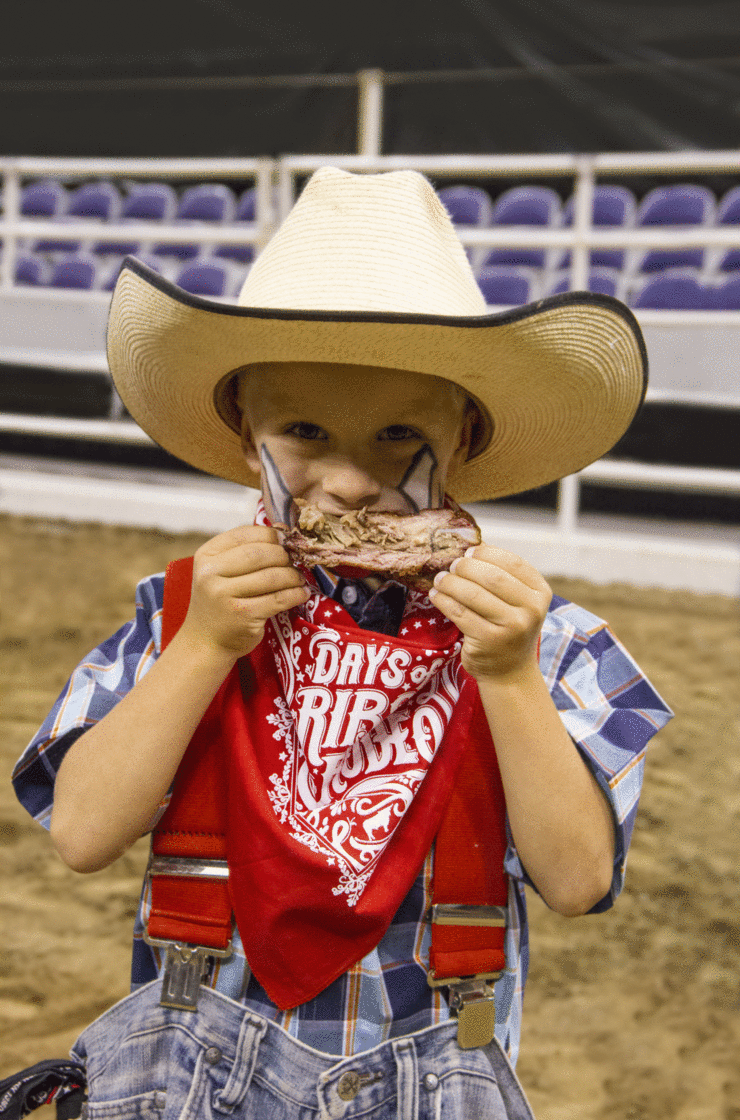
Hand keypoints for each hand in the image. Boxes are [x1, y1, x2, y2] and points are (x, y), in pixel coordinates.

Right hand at [178, 525, 308, 661]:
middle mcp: (211, 573)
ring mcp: (225, 595)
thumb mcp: (220, 571)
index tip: (285, 540)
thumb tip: (283, 531)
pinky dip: (296, 594)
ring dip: (293, 576)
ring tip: (299, 578)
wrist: (205, 641)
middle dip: (284, 556)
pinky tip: (301, 594)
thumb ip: (244, 551)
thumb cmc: (219, 602)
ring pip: (272, 576)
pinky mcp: (243, 615)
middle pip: (260, 554)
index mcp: (206, 555)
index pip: (244, 534)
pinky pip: (279, 599)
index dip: (270, 534)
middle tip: (294, 561)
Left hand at [428, 545, 550, 680]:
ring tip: (440, 580)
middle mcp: (531, 610)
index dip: (487, 554)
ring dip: (450, 583)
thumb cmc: (509, 627)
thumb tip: (473, 547)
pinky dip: (443, 601)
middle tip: (451, 566)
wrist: (509, 670)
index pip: (512, 563)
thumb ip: (503, 576)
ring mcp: (510, 627)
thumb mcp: (518, 601)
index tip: (469, 552)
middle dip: (466, 567)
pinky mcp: (488, 641)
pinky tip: (436, 596)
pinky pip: (459, 613)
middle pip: (492, 577)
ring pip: (472, 594)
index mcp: (540, 593)